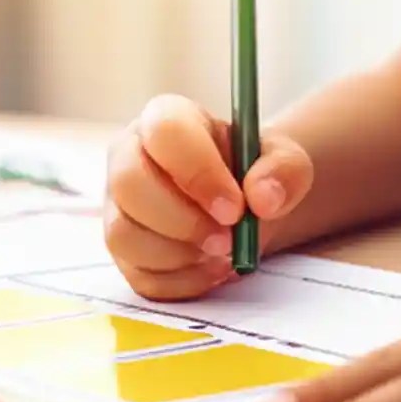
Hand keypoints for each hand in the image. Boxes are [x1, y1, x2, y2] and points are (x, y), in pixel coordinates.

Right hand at [104, 94, 312, 299]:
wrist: (239, 206)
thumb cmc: (248, 172)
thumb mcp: (282, 160)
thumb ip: (283, 170)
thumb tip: (263, 198)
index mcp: (163, 120)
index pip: (164, 132)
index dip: (198, 172)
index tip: (235, 208)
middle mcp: (127, 158)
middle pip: (128, 183)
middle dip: (182, 220)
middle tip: (228, 240)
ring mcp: (117, 206)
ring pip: (124, 235)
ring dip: (180, 255)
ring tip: (224, 254)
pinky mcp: (122, 251)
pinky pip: (138, 275)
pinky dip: (181, 281)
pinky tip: (211, 269)